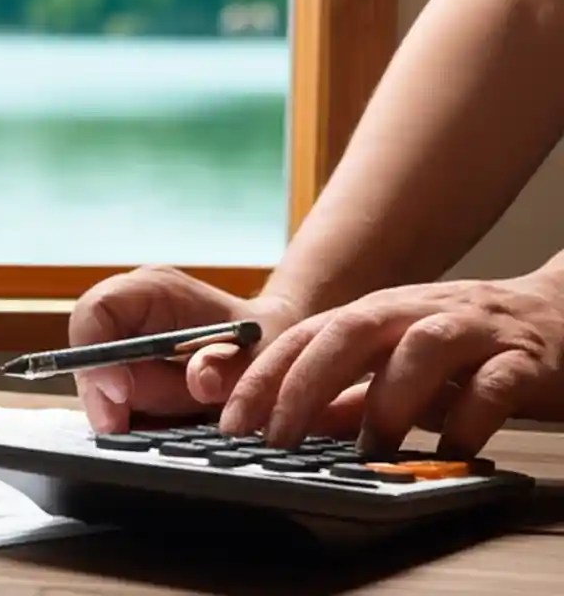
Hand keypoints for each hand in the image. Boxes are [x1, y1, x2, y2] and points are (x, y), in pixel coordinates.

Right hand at [70, 266, 302, 432]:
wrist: (271, 352)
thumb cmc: (265, 342)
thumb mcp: (264, 351)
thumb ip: (233, 365)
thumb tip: (200, 380)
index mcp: (153, 291)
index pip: (96, 311)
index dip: (96, 353)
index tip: (120, 394)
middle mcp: (129, 316)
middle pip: (87, 356)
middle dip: (103, 397)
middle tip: (125, 429)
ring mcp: (122, 348)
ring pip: (98, 389)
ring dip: (127, 412)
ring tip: (171, 420)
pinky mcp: (125, 379)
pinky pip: (115, 407)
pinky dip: (135, 422)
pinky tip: (164, 426)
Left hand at [220, 272, 563, 457]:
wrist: (563, 316)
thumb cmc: (466, 346)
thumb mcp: (395, 363)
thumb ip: (347, 392)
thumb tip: (288, 425)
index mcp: (376, 312)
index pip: (305, 336)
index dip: (263, 377)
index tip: (231, 423)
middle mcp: (415, 311)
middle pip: (349, 332)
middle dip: (304, 384)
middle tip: (277, 438)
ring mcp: (471, 330)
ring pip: (419, 350)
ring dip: (386, 401)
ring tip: (366, 450)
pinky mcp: (523, 358)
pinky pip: (493, 386)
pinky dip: (469, 418)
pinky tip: (450, 450)